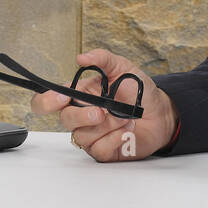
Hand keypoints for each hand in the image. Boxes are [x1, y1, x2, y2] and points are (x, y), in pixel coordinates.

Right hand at [30, 49, 178, 161]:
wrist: (161, 113)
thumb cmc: (139, 91)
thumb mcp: (123, 67)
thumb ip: (102, 59)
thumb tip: (81, 58)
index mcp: (80, 95)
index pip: (48, 101)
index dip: (47, 101)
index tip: (63, 97)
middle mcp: (81, 116)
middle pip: (65, 120)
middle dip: (83, 116)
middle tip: (102, 112)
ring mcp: (91, 135)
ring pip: (83, 136)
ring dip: (109, 125)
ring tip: (127, 116)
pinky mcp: (103, 150)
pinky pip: (99, 149)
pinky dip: (116, 138)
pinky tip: (127, 130)